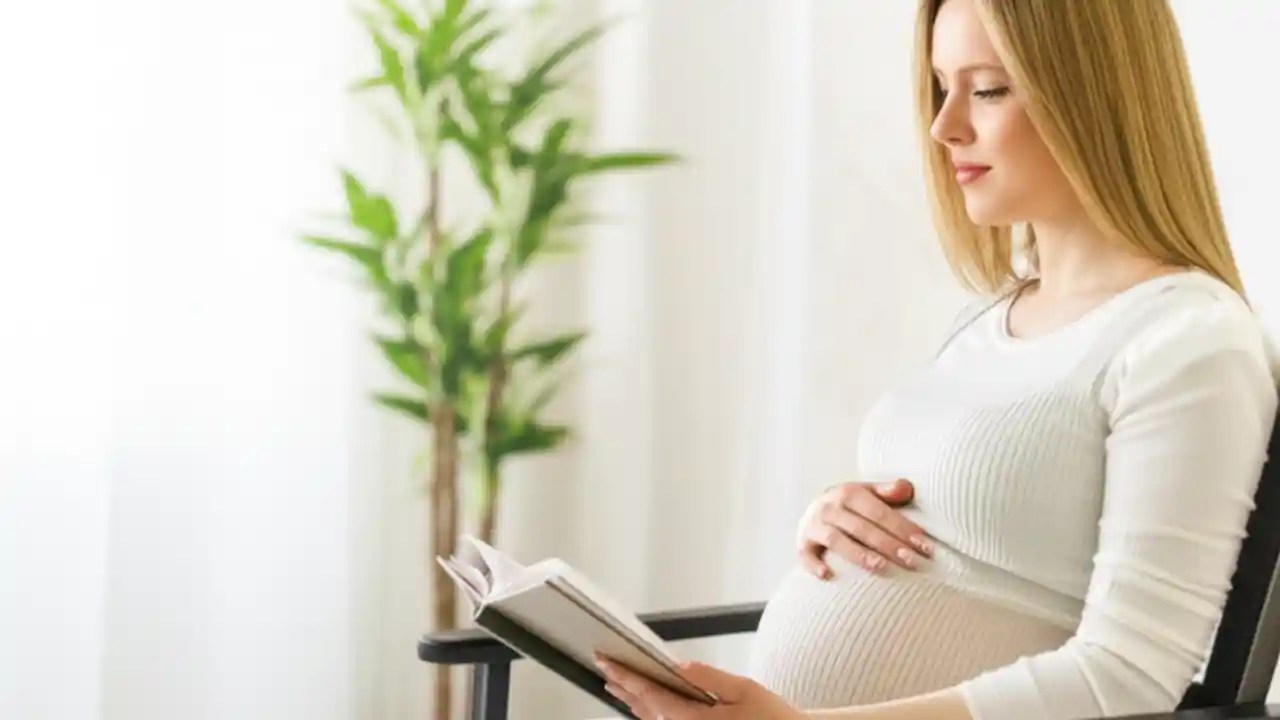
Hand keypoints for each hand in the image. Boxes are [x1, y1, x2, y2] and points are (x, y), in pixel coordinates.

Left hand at [594, 653, 805, 719]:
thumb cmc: (773, 718)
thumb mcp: (744, 690)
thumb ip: (709, 678)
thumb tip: (680, 665)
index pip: (651, 696)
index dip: (626, 677)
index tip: (607, 662)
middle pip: (646, 709)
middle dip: (624, 687)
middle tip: (604, 667)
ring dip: (633, 701)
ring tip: (615, 684)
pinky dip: (650, 712)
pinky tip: (644, 705)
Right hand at [797, 478, 932, 577]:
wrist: (813, 511)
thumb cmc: (849, 506)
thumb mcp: (867, 493)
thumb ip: (886, 491)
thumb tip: (906, 487)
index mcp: (848, 493)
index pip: (879, 512)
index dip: (902, 528)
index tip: (924, 545)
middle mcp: (829, 507)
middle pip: (862, 528)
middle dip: (888, 545)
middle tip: (912, 561)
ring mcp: (813, 526)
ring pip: (836, 541)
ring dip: (858, 554)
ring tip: (881, 567)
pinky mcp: (801, 544)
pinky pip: (805, 555)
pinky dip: (813, 565)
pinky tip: (827, 575)